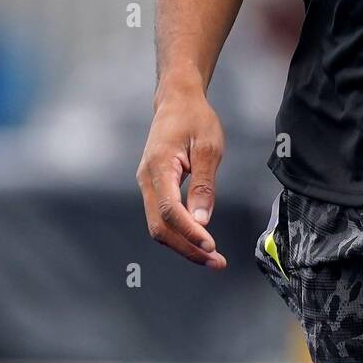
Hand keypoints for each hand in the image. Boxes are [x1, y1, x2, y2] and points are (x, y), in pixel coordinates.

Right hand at [136, 83, 227, 268]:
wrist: (177, 101)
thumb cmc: (194, 118)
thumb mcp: (208, 146)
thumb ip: (204, 184)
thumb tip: (202, 220)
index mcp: (159, 167)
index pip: (168, 210)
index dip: (188, 232)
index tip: (210, 246)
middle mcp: (146, 180)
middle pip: (160, 227)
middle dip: (187, 248)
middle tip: (216, 261)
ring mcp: (147, 185)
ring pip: (159, 226)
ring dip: (184, 244)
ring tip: (211, 257)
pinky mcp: (154, 187)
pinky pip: (163, 217)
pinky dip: (180, 232)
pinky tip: (199, 240)